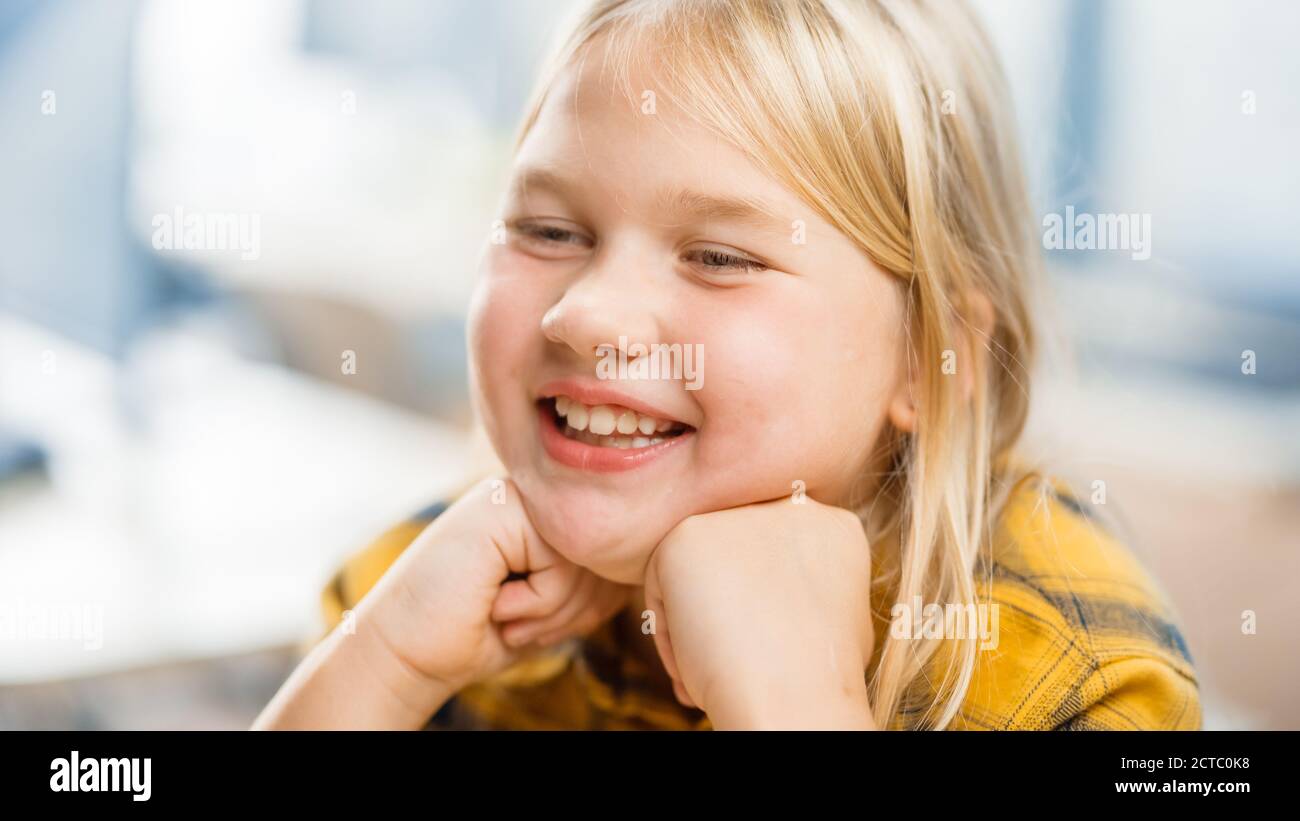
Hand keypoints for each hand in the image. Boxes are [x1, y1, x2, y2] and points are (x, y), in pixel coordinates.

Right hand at [361, 478, 632, 693]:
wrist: (406, 650)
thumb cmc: (475, 632)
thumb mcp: (549, 607)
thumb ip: (592, 583)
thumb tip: (648, 572)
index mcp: (546, 513)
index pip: (608, 555)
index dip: (588, 604)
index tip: (539, 622)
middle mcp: (535, 496)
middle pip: (603, 559)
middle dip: (570, 611)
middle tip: (517, 622)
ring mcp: (518, 496)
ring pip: (586, 563)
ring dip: (549, 610)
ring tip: (503, 612)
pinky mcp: (504, 510)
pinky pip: (560, 565)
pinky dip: (533, 602)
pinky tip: (492, 599)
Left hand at [642, 498, 875, 728]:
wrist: (794, 695)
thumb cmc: (817, 677)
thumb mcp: (831, 616)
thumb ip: (801, 585)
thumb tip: (771, 595)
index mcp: (831, 526)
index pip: (775, 560)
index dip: (761, 610)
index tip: (761, 651)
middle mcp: (786, 506)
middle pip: (734, 562)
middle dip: (724, 613)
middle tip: (729, 662)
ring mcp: (736, 515)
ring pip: (695, 573)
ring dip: (696, 626)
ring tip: (717, 668)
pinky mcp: (687, 532)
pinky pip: (661, 586)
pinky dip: (669, 635)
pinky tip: (695, 660)